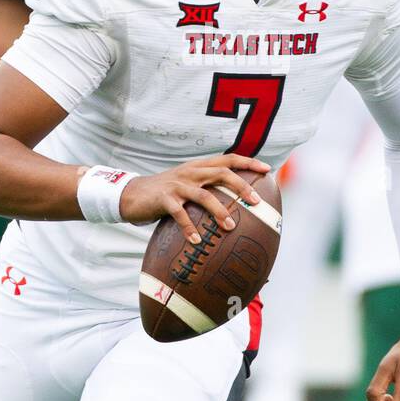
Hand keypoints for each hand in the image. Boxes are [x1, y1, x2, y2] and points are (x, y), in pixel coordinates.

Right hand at [119, 154, 270, 244]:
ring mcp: (177, 185)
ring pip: (204, 194)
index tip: (267, 169)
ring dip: (219, 210)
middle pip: (222, 173)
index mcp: (198, 167)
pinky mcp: (164, 198)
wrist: (132, 194)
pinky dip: (189, 228)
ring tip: (230, 226)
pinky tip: (197, 241)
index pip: (228, 159)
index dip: (248, 162)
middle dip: (241, 186)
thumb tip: (233, 205)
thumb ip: (207, 188)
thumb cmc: (165, 194)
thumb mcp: (187, 184)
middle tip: (256, 201)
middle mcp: (190, 172)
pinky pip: (180, 214)